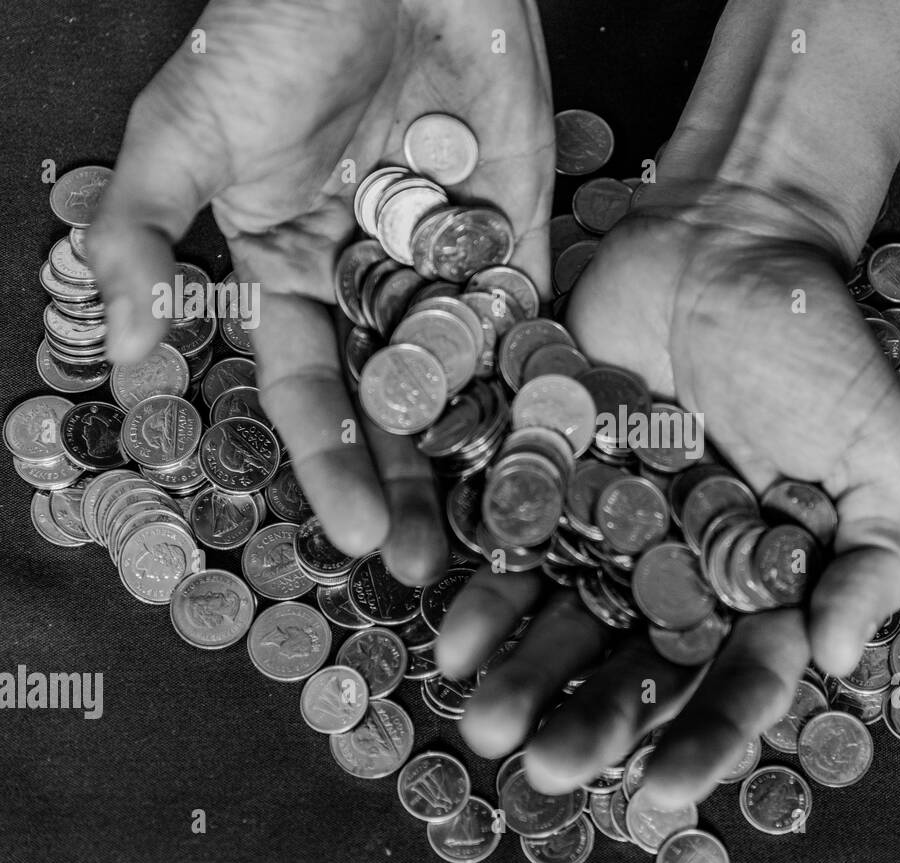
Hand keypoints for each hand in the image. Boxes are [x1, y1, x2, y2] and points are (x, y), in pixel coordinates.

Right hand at [90, 0, 554, 582]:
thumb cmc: (272, 34)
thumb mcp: (179, 135)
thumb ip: (146, 239)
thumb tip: (131, 356)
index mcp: (289, 271)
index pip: (308, 393)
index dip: (329, 464)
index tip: (356, 534)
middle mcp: (369, 280)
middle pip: (391, 404)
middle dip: (407, 483)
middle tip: (431, 560)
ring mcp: (447, 260)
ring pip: (464, 377)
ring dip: (475, 452)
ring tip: (496, 529)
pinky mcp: (519, 231)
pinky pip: (532, 314)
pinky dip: (543, 375)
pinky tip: (555, 445)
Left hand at [437, 184, 899, 805]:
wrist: (729, 238)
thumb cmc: (819, 343)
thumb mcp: (879, 449)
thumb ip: (874, 555)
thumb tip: (833, 659)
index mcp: (762, 577)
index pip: (737, 678)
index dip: (706, 738)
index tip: (665, 793)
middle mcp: (680, 566)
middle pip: (635, 663)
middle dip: (592, 720)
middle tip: (546, 770)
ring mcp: (610, 522)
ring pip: (563, 617)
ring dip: (524, 675)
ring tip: (484, 725)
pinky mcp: (550, 470)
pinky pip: (515, 543)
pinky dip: (484, 589)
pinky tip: (453, 637)